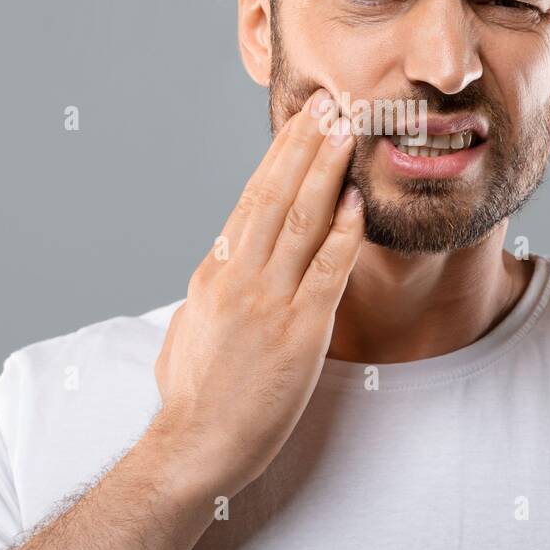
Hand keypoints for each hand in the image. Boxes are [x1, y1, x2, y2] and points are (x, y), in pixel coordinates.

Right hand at [152, 89, 363, 498]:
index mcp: (213, 271)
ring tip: (349, 130)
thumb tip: (222, 263)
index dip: (281, 155)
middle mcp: (237, 276)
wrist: (194, 446)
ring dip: (327, 171)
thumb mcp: (190, 326)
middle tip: (333, 102)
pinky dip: (343, 234)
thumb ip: (211, 288)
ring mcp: (267, 302)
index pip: (250, 198)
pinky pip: (326, 272)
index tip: (304, 122)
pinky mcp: (298, 332)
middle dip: (306, 143)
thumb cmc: (192, 394)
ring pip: (300, 221)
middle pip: (274, 194)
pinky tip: (358, 203)